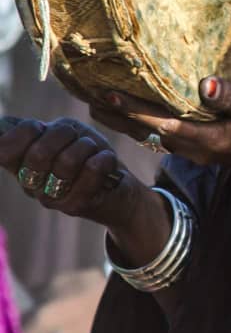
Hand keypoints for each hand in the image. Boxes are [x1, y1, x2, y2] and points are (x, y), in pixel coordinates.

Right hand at [0, 116, 137, 229]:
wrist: (118, 187)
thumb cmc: (85, 152)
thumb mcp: (60, 131)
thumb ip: (35, 129)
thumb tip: (3, 126)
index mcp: (19, 164)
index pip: (3, 150)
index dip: (23, 132)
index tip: (39, 127)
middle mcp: (29, 185)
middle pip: (39, 154)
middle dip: (63, 133)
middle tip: (74, 136)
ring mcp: (50, 198)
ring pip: (67, 161)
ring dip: (86, 146)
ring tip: (92, 150)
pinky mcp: (75, 206)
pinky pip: (91, 171)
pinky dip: (103, 158)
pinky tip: (105, 160)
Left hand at [93, 77, 230, 189]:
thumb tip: (203, 83)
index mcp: (207, 140)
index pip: (159, 123)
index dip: (131, 109)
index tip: (105, 94)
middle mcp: (198, 149)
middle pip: (148, 132)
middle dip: (118, 117)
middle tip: (87, 98)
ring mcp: (201, 149)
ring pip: (155, 133)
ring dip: (130, 119)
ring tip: (104, 102)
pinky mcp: (207, 145)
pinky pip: (169, 132)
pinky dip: (149, 120)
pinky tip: (142, 108)